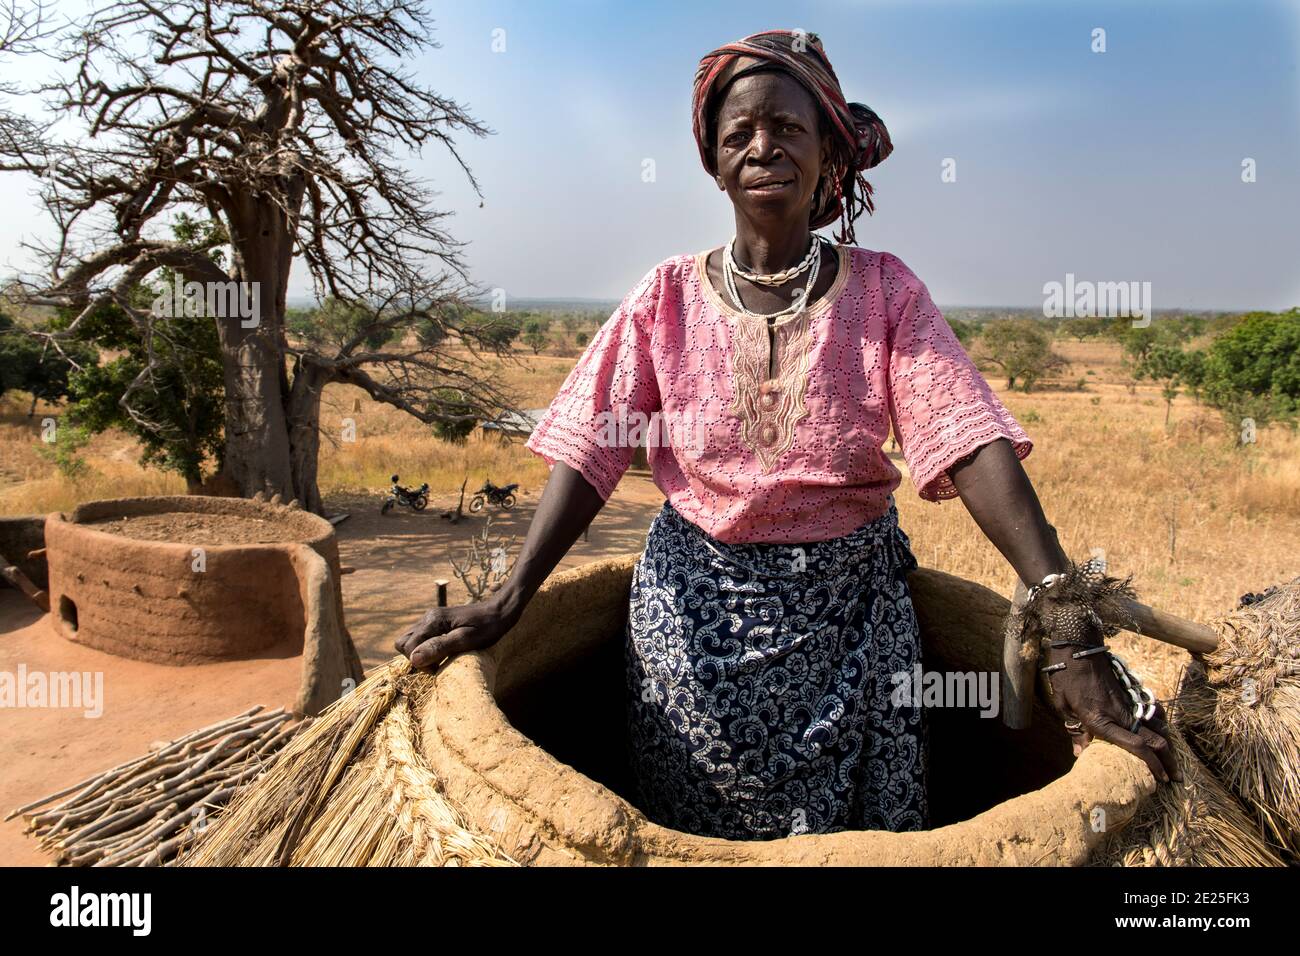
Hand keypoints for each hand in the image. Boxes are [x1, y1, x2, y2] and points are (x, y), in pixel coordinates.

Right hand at [394, 594, 518, 668]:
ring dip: (420, 653)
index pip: (408, 646)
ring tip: (440, 659)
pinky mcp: (437, 622)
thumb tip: (414, 659)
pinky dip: (426, 648)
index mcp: (433, 620)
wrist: (500, 611)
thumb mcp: (466, 640)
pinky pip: (421, 638)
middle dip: (415, 657)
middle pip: (403, 642)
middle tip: (436, 664)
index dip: (419, 662)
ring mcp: (431, 619)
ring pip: (410, 640)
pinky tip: (443, 652)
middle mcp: (428, 617)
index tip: (437, 667)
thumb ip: (439, 647)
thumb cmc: (487, 627)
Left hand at [1043, 645, 1182, 785]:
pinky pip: (1155, 711)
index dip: (1152, 765)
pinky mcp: (1133, 693)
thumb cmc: (1066, 677)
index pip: (1137, 747)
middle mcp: (1121, 714)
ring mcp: (1130, 703)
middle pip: (1156, 741)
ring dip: (1169, 746)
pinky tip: (1164, 735)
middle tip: (1176, 779)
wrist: (1079, 648)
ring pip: (1160, 727)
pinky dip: (1163, 725)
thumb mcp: (1063, 706)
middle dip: (1169, 762)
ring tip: (1173, 763)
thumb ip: (1075, 732)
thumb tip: (1080, 754)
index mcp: (1102, 721)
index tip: (1161, 780)